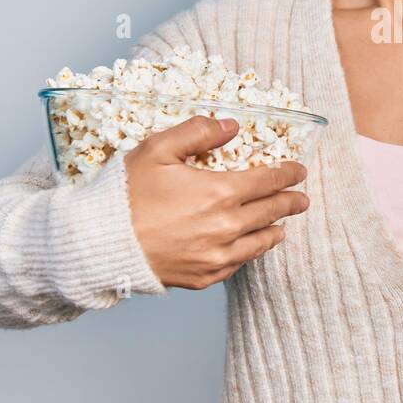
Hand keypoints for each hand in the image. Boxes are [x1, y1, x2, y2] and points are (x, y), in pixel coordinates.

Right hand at [124, 115, 310, 288]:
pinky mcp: (204, 276)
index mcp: (220, 192)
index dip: (287, 174)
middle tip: (301, 198)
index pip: (268, 181)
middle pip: (271, 212)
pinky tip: (251, 247)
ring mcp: (217, 255)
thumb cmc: (125, 195)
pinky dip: (250, 252)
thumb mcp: (158, 149)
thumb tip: (231, 125)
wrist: (100, 244)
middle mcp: (226, 227)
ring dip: (275, 230)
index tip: (299, 170)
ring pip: (260, 242)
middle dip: (290, 202)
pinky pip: (239, 263)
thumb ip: (198, 131)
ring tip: (282, 225)